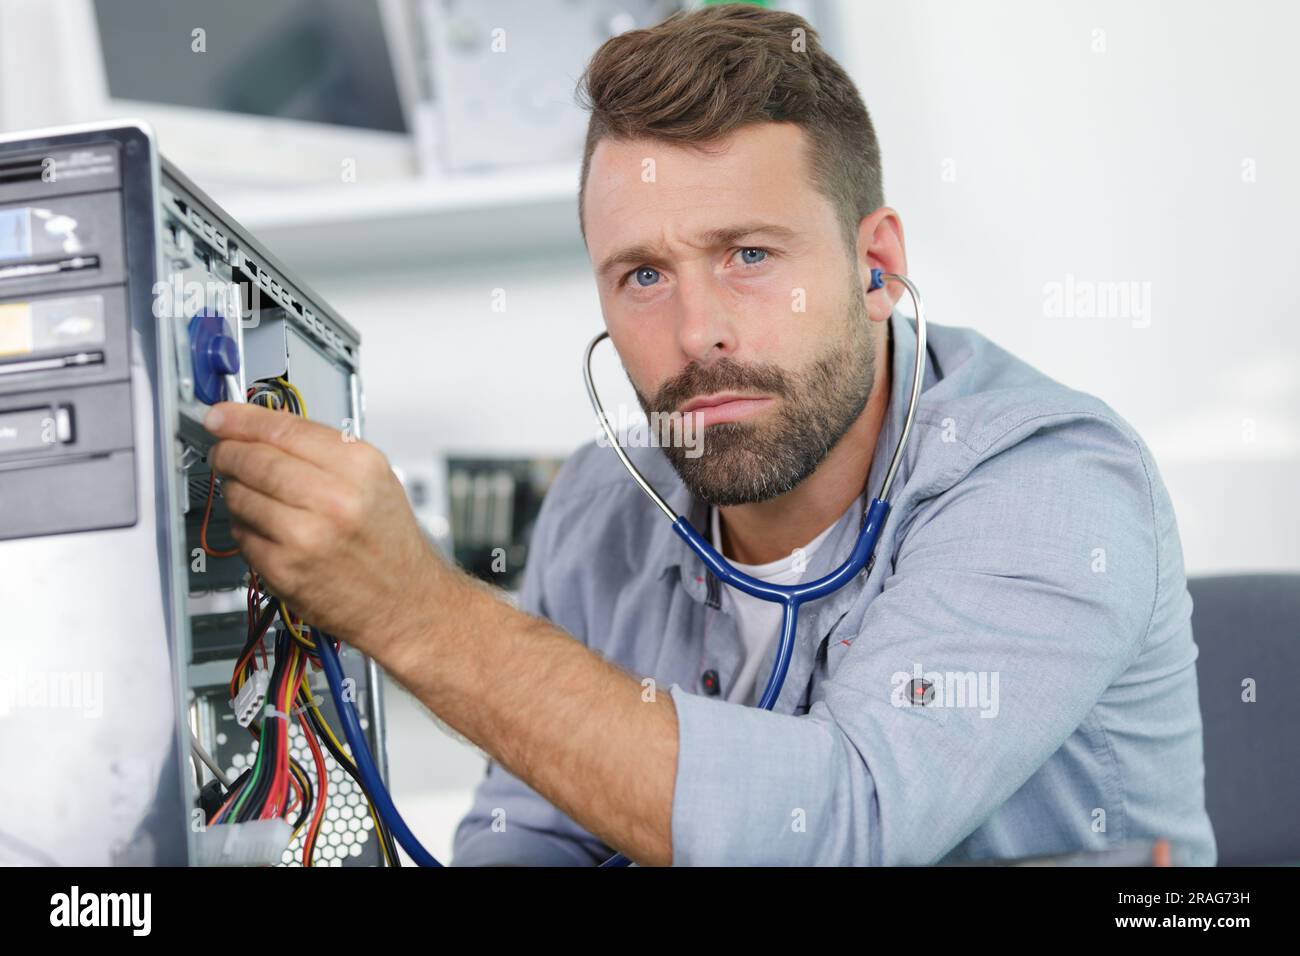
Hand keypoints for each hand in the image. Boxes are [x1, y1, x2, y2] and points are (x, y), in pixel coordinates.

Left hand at [204, 401, 443, 660]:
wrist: (406, 601)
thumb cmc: (390, 542)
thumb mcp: (376, 480)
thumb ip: (323, 450)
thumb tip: (263, 428)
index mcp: (360, 467)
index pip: (284, 428)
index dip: (241, 419)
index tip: (220, 416)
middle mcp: (335, 499)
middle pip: (255, 459)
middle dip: (229, 452)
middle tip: (222, 452)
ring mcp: (306, 536)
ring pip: (240, 496)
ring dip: (234, 491)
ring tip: (252, 495)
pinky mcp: (285, 570)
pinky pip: (242, 535)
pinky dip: (244, 528)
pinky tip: (265, 528)